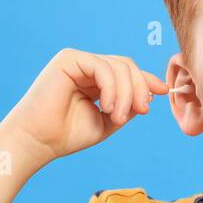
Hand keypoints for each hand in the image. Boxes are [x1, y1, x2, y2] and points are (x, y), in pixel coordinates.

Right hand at [0, 48, 169, 163]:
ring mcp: (78, 61)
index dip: (147, 80)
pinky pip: (103, 67)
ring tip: (118, 117)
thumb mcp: (109, 121)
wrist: (38, 142)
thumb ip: (129, 106)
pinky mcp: (68, 59)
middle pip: (127, 66)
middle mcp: (87, 67)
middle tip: (142, 111)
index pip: (128, 72)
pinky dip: (113, 88)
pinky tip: (108, 107)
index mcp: (96, 80)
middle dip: (141, 88)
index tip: (164, 91)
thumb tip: (153, 91)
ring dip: (127, 93)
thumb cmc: (68, 135)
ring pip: (119, 66)